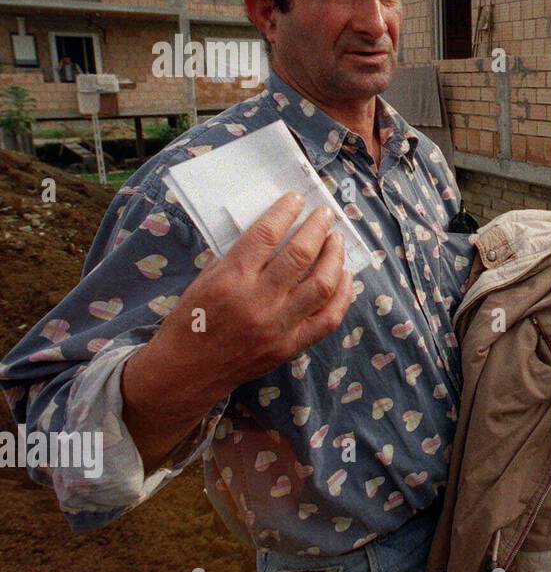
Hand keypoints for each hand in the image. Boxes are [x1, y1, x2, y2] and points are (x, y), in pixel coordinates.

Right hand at [122, 192, 352, 465]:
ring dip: (335, 257)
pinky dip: (342, 294)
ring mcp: (278, 327)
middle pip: (300, 256)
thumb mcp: (205, 279)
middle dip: (317, 228)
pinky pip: (329, 319)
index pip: (267, 235)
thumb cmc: (192, 319)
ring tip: (336, 241)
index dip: (286, 211)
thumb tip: (276, 230)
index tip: (297, 199)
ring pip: (322, 285)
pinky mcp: (291, 347)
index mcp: (230, 280)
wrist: (186, 372)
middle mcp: (258, 302)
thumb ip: (240, 257)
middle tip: (325, 214)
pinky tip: (344, 276)